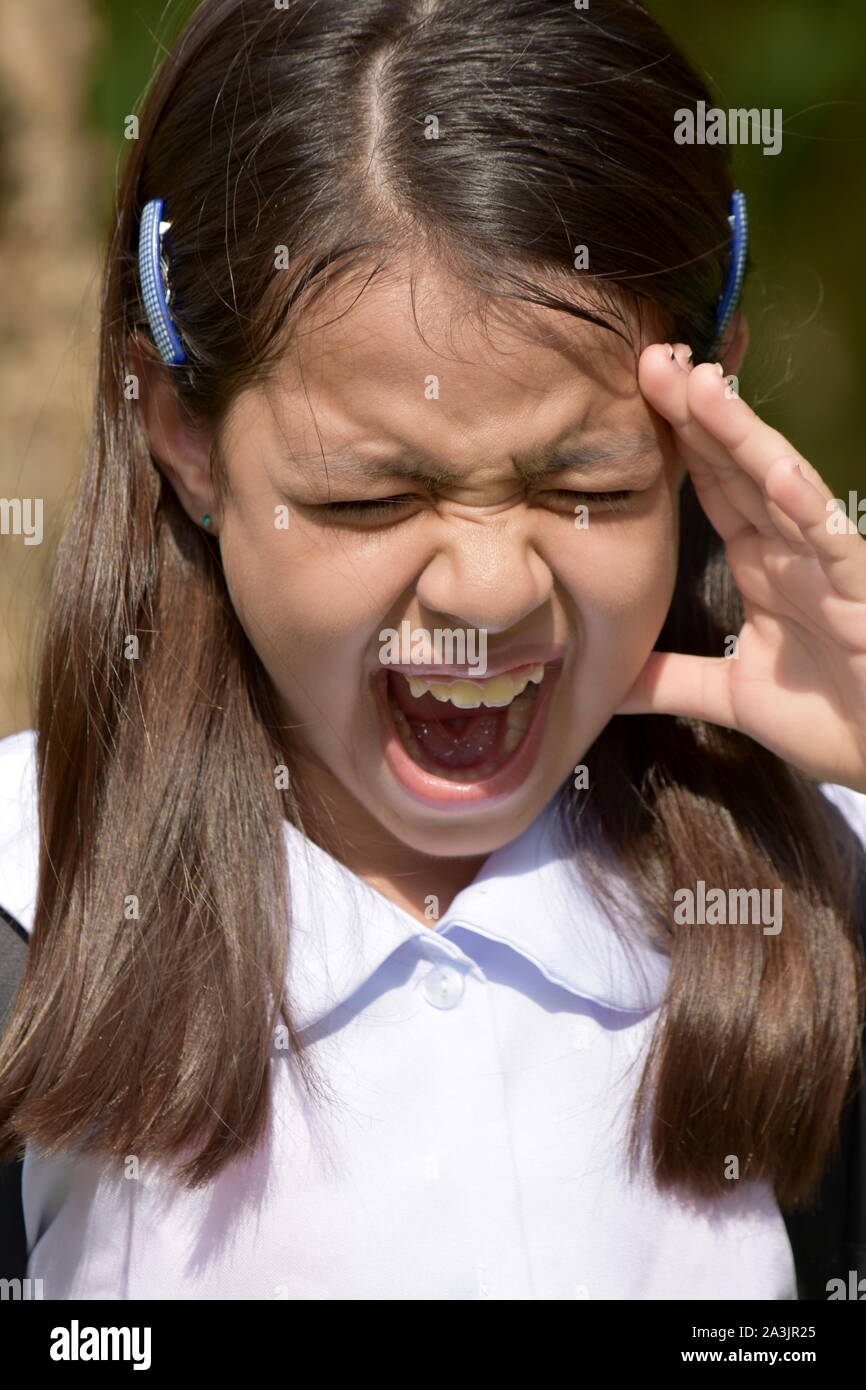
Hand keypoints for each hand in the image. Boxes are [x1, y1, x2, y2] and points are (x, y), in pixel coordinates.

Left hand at [616, 343, 865, 794]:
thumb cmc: (831, 718)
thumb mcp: (729, 696)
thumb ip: (668, 681)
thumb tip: (605, 683)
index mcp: (763, 564)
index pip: (713, 487)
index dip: (678, 440)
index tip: (631, 392)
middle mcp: (793, 551)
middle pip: (738, 468)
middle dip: (698, 414)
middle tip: (651, 359)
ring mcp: (827, 565)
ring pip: (782, 485)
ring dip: (743, 435)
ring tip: (700, 386)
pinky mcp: (860, 590)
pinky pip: (834, 540)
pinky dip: (806, 504)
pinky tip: (774, 468)